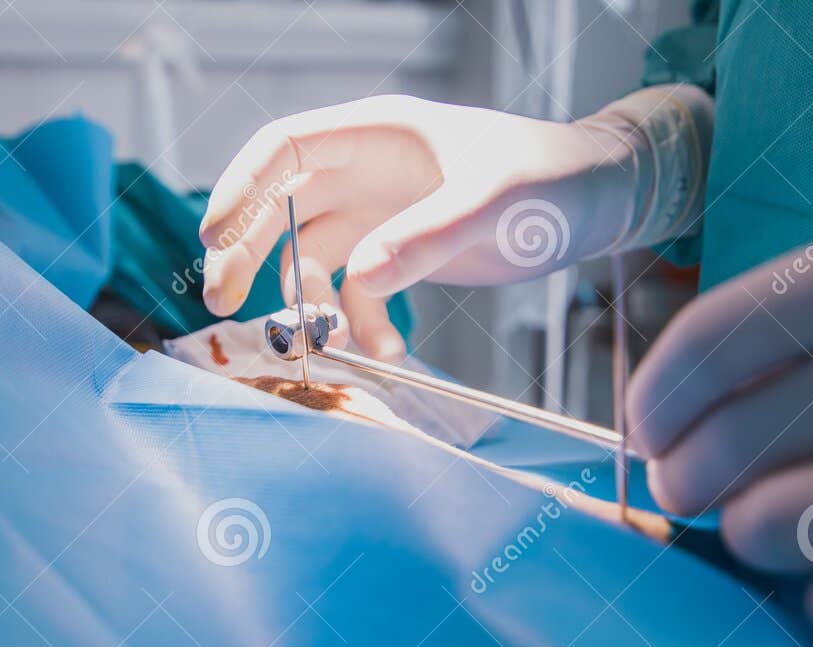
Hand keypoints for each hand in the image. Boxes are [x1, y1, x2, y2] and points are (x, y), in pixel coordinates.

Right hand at [198, 92, 684, 360]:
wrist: (599, 201)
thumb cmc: (551, 177)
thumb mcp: (492, 202)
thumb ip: (426, 237)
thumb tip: (362, 277)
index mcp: (377, 131)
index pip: (284, 147)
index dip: (241, 187)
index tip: (212, 235)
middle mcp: (365, 169)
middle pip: (278, 205)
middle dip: (247, 251)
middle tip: (224, 302)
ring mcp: (379, 213)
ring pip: (310, 255)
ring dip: (311, 303)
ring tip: (336, 342)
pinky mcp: (399, 253)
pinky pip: (355, 291)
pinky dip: (361, 323)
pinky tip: (390, 349)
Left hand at [627, 204, 812, 646]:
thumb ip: (811, 318)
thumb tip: (667, 409)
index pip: (708, 343)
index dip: (654, 404)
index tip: (651, 434)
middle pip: (723, 449)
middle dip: (695, 484)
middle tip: (716, 490)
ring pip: (772, 531)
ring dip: (764, 542)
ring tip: (806, 523)